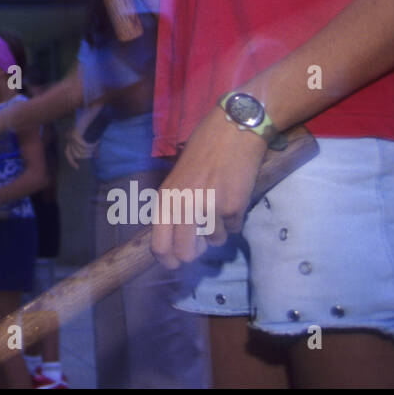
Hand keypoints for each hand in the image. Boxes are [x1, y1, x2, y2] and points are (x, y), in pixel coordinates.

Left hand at [63, 126, 96, 168]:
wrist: (95, 115)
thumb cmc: (95, 126)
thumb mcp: (93, 139)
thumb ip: (93, 148)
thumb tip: (97, 158)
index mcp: (71, 138)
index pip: (68, 153)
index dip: (71, 161)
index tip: (77, 167)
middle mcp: (69, 137)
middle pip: (73, 154)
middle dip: (81, 157)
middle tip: (86, 159)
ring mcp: (71, 135)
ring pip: (79, 151)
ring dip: (89, 150)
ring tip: (96, 145)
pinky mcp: (75, 134)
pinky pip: (83, 146)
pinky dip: (91, 146)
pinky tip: (96, 142)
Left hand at [150, 107, 267, 269]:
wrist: (232, 131)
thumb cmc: (203, 150)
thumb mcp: (177, 178)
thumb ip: (175, 207)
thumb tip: (178, 239)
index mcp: (166, 199)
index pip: (159, 245)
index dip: (168, 260)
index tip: (175, 263)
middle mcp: (184, 206)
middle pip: (186, 253)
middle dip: (195, 252)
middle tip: (202, 241)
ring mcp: (209, 209)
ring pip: (215, 241)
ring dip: (218, 228)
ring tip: (220, 201)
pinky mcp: (233, 207)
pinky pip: (234, 228)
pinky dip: (234, 218)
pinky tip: (233, 196)